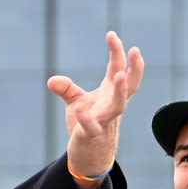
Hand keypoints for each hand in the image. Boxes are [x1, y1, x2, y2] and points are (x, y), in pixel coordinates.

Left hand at [48, 31, 144, 188]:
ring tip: (120, 74)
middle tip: (135, 50)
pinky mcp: (92, 135)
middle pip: (129, 85)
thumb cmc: (86, 124)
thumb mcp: (77, 102)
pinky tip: (78, 108)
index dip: (116, 51)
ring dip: (120, 91)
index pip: (117, 68)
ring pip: (118, 106)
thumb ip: (67, 88)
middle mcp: (112, 105)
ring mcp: (105, 120)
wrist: (88, 154)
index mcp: (110, 93)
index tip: (110, 34)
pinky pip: (92, 127)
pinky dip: (86, 118)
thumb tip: (52, 80)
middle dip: (135, 69)